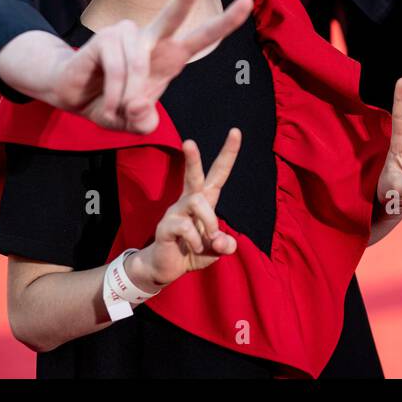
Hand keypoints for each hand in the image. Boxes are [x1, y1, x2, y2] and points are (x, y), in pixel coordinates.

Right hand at [0, 0, 253, 132]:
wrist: (72, 97)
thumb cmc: (110, 103)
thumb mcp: (133, 122)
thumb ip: (144, 121)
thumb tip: (140, 110)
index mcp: (169, 56)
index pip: (202, 37)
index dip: (225, 23)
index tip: (247, 4)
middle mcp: (151, 40)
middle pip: (173, 15)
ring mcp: (127, 35)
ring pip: (138, 64)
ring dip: (128, 96)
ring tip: (117, 109)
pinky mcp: (104, 40)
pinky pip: (118, 70)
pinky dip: (114, 93)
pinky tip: (106, 100)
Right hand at [137, 128, 241, 286]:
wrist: (165, 269)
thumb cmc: (192, 253)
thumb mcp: (216, 251)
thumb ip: (224, 245)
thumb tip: (222, 241)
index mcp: (205, 201)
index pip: (218, 173)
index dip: (228, 153)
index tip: (236, 131)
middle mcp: (188, 201)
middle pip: (194, 176)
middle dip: (192, 159)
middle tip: (189, 142)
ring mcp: (175, 213)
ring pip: (197, 202)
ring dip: (209, 221)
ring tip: (207, 241)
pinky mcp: (165, 227)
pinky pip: (185, 226)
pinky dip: (196, 241)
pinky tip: (192, 249)